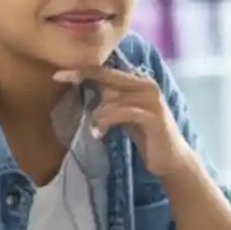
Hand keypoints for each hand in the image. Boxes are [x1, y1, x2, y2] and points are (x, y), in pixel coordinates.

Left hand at [54, 66, 195, 177]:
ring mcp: (152, 100)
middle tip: (61, 79)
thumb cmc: (146, 136)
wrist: (171, 159)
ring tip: (96, 130)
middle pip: (109, 77)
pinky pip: (123, 112)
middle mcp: (147, 86)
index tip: (59, 74)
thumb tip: (84, 88)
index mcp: (140, 83)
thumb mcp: (124, 114)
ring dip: (98, 114)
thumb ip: (110, 100)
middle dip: (83, 77)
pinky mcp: (153, 117)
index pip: (108, 71)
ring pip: (113, 97)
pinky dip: (107, 121)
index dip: (84, 70)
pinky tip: (100, 133)